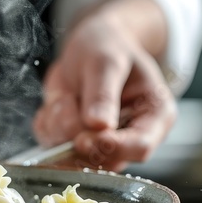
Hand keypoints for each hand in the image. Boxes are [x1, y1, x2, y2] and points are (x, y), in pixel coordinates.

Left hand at [32, 0, 176, 170]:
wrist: (91, 44)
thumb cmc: (109, 47)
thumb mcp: (107, 61)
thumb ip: (103, 93)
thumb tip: (99, 126)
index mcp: (155, 116)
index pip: (140, 147)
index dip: (111, 147)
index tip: (83, 138)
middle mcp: (131, 137)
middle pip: (103, 159)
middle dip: (75, 132)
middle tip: (66, 100)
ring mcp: (103, 143)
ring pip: (73, 156)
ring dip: (57, 125)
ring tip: (65, 95)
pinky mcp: (76, 143)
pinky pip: (52, 145)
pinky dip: (46, 123)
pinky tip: (58, 101)